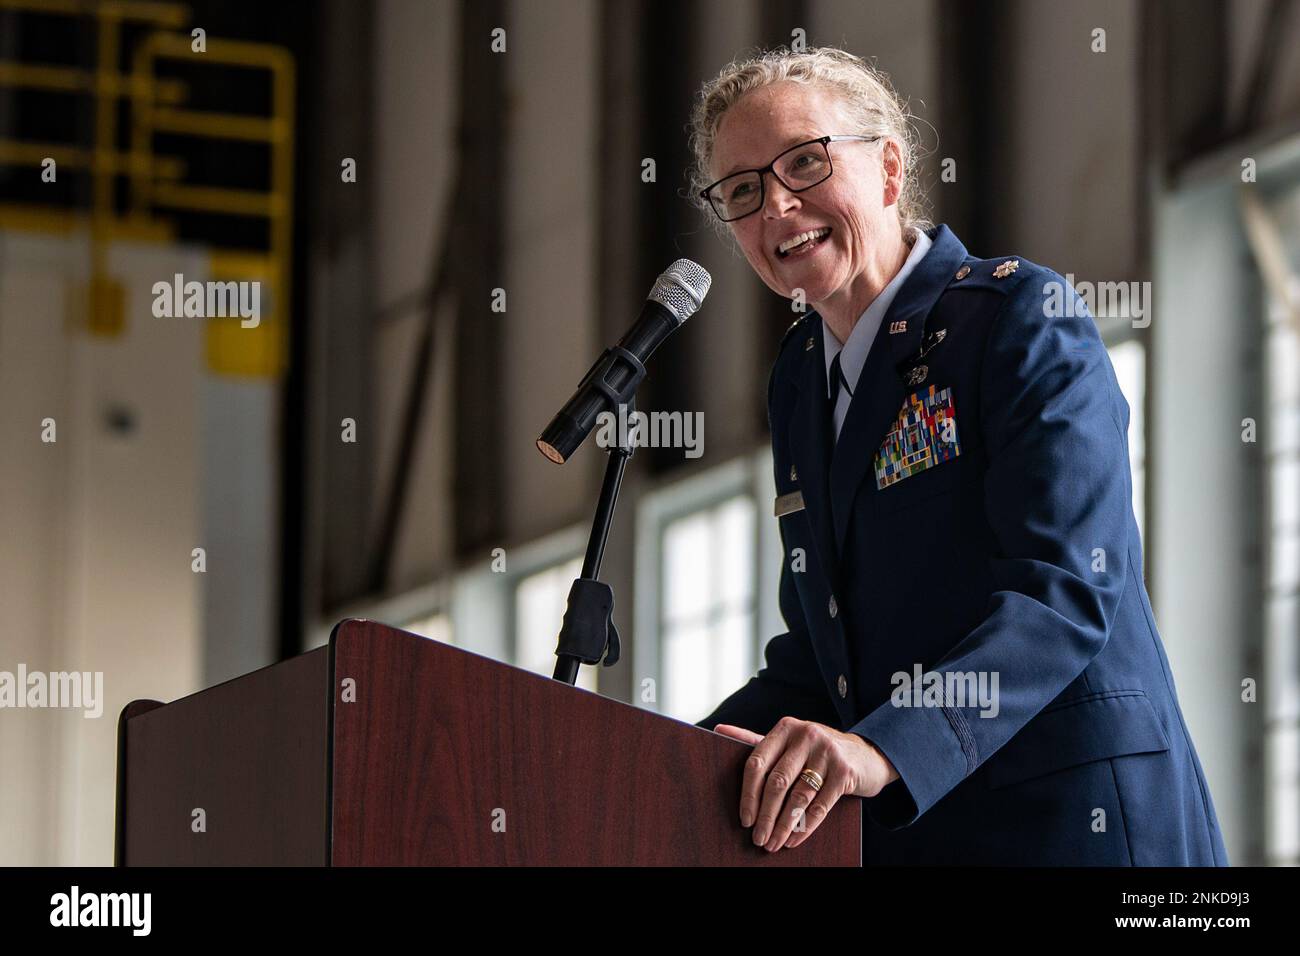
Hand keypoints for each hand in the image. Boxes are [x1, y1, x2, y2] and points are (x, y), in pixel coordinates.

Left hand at [713, 717, 899, 851]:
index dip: (748, 794)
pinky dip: (806, 825)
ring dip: (784, 825)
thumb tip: (719, 729)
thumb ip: (754, 739)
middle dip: (766, 815)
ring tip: (775, 843)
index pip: (757, 762)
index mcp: (785, 728)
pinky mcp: (845, 771)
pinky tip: (795, 838)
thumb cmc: (817, 752)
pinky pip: (821, 804)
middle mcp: (805, 735)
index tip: (744, 819)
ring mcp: (827, 752)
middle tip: (758, 839)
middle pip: (777, 782)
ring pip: (799, 795)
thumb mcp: (788, 741)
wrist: (867, 755)